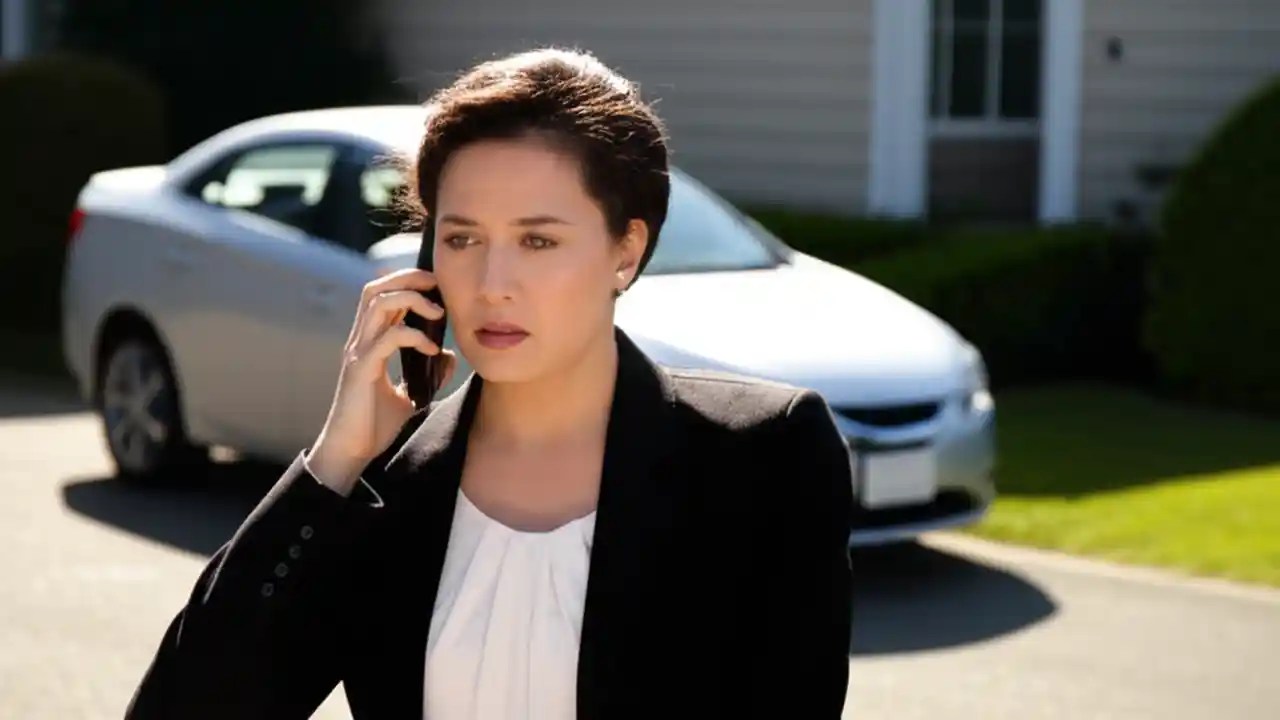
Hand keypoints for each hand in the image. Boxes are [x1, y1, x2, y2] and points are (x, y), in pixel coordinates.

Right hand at [305, 269, 455, 493]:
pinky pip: (387, 339)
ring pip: (377, 304)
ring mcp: (358, 353)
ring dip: (411, 299)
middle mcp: (360, 341)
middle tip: (436, 284)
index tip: (436, 285)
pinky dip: (413, 336)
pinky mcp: (361, 370)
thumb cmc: (374, 426)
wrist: (351, 452)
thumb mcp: (409, 396)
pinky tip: (431, 349)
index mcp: (369, 343)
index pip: (381, 296)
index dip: (406, 282)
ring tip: (437, 312)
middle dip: (407, 278)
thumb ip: (428, 375)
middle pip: (375, 289)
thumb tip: (450, 358)